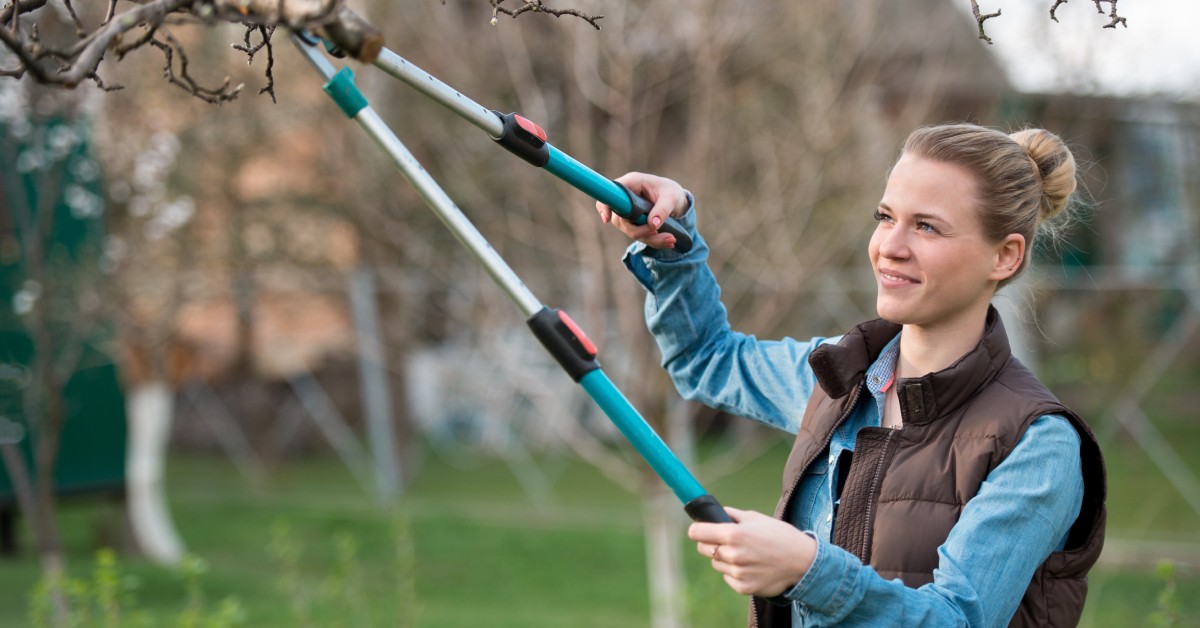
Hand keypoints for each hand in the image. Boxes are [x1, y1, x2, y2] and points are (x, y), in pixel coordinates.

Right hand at [595, 172, 688, 248]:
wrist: (676, 199)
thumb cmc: (671, 192)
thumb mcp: (671, 198)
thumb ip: (662, 210)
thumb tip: (653, 225)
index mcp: (632, 184)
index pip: (610, 194)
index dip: (605, 207)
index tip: (607, 219)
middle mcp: (626, 198)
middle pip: (620, 219)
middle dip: (639, 230)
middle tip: (658, 232)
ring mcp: (629, 212)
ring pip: (630, 230)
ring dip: (650, 238)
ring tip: (671, 239)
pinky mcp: (634, 223)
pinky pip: (639, 235)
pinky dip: (654, 241)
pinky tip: (668, 241)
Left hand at [689, 507, 816, 597]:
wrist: (802, 561)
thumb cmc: (780, 535)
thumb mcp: (756, 518)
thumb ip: (731, 515)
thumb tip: (714, 514)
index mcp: (733, 534)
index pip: (696, 533)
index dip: (697, 529)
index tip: (700, 529)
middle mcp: (732, 555)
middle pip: (703, 549)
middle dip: (710, 543)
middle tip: (725, 540)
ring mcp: (737, 573)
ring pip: (716, 563)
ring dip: (723, 558)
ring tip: (744, 554)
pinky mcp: (743, 587)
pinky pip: (728, 577)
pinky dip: (734, 572)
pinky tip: (751, 566)